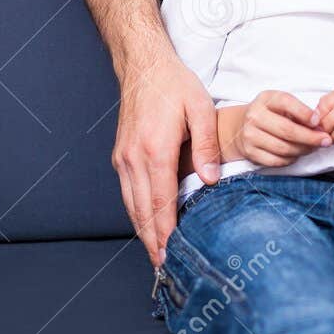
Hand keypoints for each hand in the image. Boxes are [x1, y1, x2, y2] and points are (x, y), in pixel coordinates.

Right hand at [112, 53, 219, 267]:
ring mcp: (123, 157)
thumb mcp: (200, 109)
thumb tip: (211, 181)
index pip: (160, 202)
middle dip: (153, 241)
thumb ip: (206, 147)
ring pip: (131, 204)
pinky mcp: (121, 155)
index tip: (171, 255)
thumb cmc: (174, 85)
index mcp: (154, 150)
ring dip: (143, 230)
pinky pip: (127, 192)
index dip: (166, 232)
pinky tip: (147, 223)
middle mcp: (133, 158)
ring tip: (156, 254)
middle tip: (164, 268)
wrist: (143, 65)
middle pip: (142, 211)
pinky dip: (136, 212)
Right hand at [231, 90, 332, 165]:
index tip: (318, 122)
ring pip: (284, 148)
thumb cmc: (270, 114)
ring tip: (313, 148)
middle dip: (311, 137)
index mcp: (266, 99)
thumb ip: (299, 112)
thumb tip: (319, 127)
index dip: (305, 113)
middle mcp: (255, 116)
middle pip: (288, 130)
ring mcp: (250, 135)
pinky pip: (276, 160)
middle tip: (326, 140)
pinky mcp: (250, 152)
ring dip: (303, 150)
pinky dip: (291, 159)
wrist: (240, 126)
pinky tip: (297, 154)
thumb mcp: (282, 104)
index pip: (287, 103)